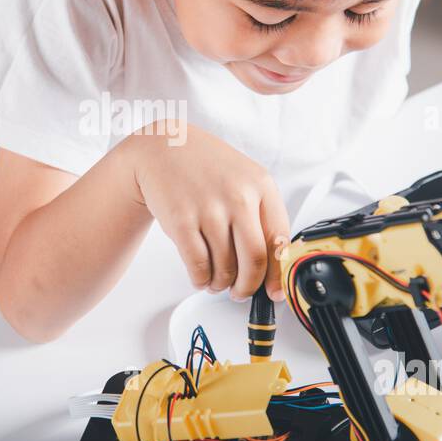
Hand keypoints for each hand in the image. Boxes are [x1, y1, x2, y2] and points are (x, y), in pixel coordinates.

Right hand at [121, 121, 289, 300]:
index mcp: (261, 185)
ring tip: (217, 280)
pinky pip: (198, 266)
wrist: (163, 148)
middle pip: (254, 261)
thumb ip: (262, 217)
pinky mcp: (181, 220)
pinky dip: (201, 280)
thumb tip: (273, 266)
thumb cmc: (206, 168)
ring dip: (221, 284)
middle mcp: (238, 196)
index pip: (279, 242)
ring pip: (224, 267)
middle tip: (241, 292)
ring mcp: (208, 208)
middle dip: (247, 287)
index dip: (276, 275)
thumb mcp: (244, 180)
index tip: (273, 291)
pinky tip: (201, 276)